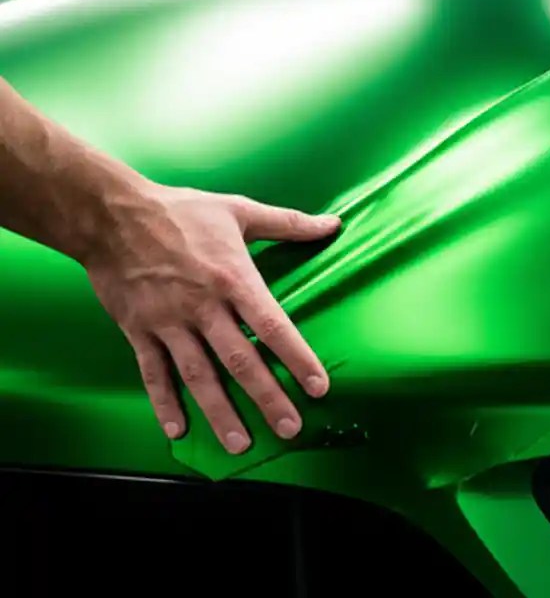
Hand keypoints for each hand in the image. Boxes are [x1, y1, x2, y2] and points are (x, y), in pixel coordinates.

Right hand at [83, 183, 339, 453]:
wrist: (110, 215)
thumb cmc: (180, 211)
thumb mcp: (239, 210)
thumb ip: (289, 223)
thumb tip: (333, 224)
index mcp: (233, 279)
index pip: (272, 326)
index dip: (297, 358)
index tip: (317, 387)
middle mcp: (203, 306)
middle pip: (240, 360)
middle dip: (266, 397)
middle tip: (289, 428)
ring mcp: (168, 322)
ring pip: (198, 375)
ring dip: (220, 411)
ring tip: (241, 443)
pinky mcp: (138, 330)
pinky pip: (152, 373)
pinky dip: (164, 402)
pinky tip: (178, 430)